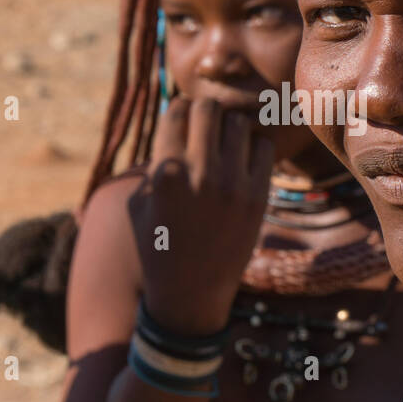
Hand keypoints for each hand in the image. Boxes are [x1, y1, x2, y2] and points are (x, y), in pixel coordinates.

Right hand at [130, 97, 273, 335]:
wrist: (190, 294)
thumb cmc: (157, 245)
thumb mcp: (138, 204)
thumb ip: (153, 162)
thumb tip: (177, 123)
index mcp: (164, 171)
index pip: (177, 110)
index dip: (179, 113)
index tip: (183, 125)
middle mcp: (199, 173)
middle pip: (210, 107)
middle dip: (206, 113)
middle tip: (205, 130)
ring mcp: (233, 185)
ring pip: (239, 123)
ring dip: (230, 130)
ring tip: (224, 149)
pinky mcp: (258, 198)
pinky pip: (264, 148)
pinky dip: (254, 150)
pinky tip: (242, 166)